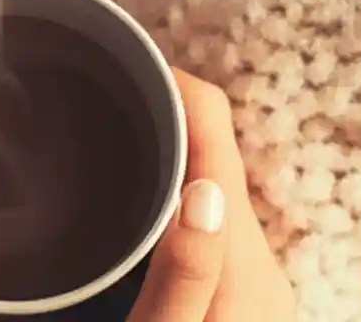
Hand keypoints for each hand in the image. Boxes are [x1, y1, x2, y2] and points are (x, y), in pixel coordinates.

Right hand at [128, 68, 295, 320]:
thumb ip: (185, 275)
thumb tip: (202, 188)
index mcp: (244, 268)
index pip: (219, 145)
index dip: (178, 90)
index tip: (127, 62)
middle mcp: (260, 268)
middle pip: (214, 163)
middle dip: (163, 122)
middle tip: (100, 99)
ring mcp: (254, 285)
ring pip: (211, 194)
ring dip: (169, 161)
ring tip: (107, 141)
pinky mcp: (241, 301)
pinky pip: (210, 227)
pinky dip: (176, 200)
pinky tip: (137, 205)